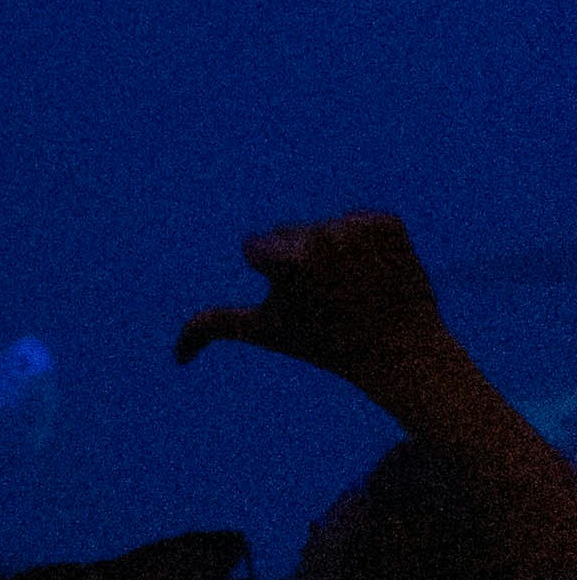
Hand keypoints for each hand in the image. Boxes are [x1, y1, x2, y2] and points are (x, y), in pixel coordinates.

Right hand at [175, 215, 452, 399]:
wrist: (403, 357)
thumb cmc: (329, 346)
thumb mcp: (269, 334)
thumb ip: (216, 328)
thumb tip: (176, 357)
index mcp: (289, 258)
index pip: (258, 248)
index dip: (274, 277)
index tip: (302, 305)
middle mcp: (325, 235)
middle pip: (293, 233)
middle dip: (305, 262)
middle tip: (332, 300)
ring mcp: (360, 228)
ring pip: (327, 226)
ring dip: (338, 253)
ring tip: (358, 289)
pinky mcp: (390, 222)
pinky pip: (364, 221)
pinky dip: (371, 244)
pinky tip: (381, 273)